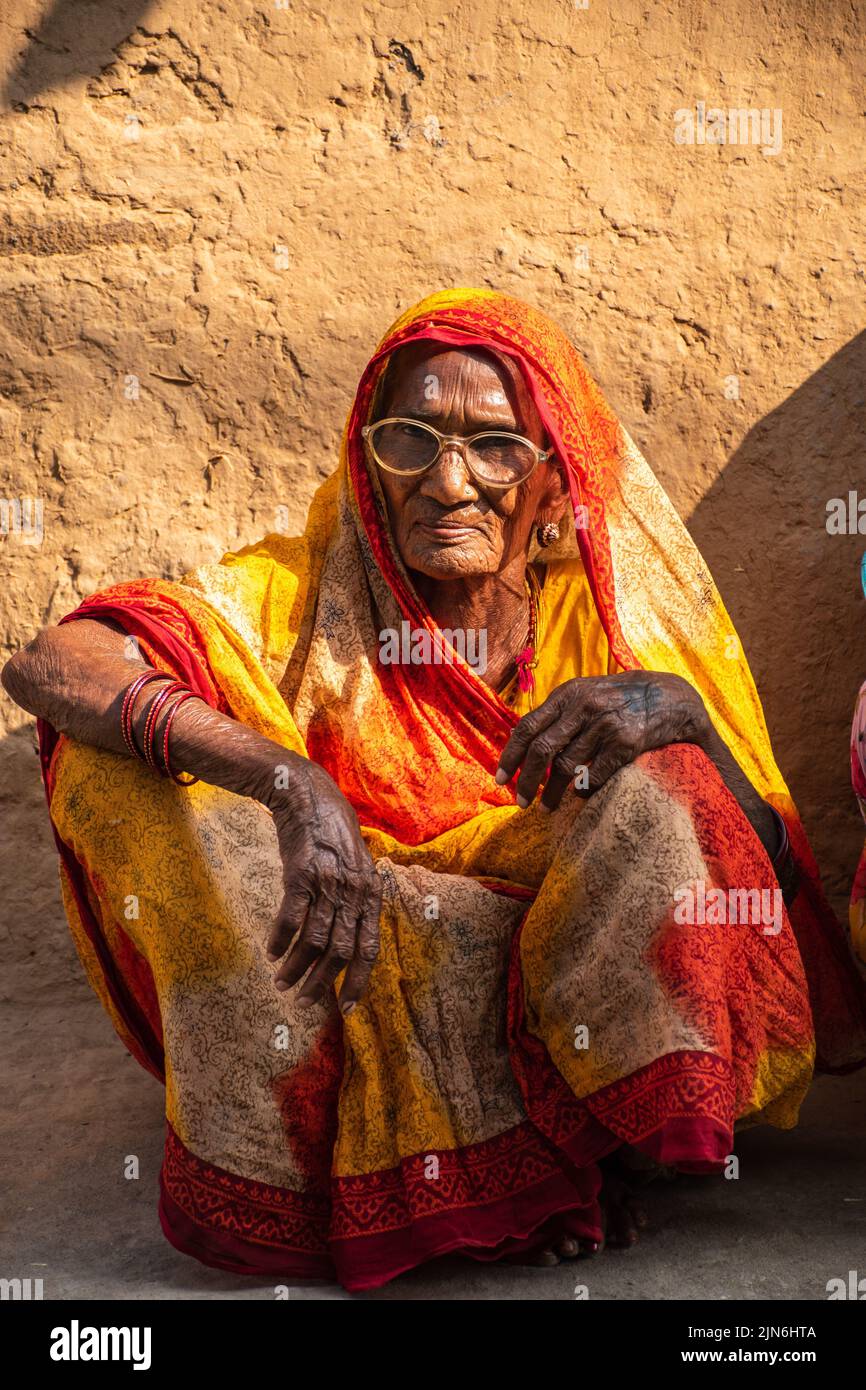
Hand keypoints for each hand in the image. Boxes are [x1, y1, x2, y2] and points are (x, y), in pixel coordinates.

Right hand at [264, 757, 381, 1013]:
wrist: (308, 797)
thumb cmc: (332, 836)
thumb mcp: (355, 867)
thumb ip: (356, 901)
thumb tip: (347, 943)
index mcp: (371, 894)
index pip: (368, 949)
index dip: (357, 982)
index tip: (345, 1009)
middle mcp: (354, 892)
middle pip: (340, 952)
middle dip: (321, 983)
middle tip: (304, 1001)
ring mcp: (328, 883)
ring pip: (314, 941)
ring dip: (296, 968)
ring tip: (282, 983)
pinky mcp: (302, 875)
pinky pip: (291, 919)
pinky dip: (281, 940)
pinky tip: (272, 952)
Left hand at [496, 671, 710, 810]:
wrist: (668, 697)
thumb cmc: (619, 699)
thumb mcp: (585, 694)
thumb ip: (558, 713)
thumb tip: (524, 743)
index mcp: (567, 695)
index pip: (527, 727)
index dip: (510, 756)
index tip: (500, 779)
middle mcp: (583, 707)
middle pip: (542, 750)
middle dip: (526, 780)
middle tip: (520, 801)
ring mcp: (605, 725)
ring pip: (566, 767)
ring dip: (552, 793)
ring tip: (547, 807)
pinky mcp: (625, 743)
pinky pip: (594, 775)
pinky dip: (582, 790)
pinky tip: (579, 795)